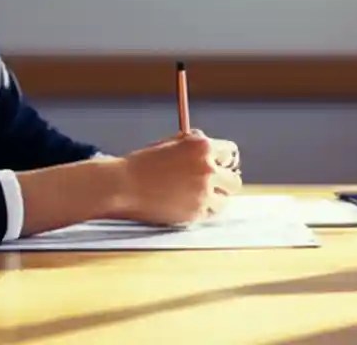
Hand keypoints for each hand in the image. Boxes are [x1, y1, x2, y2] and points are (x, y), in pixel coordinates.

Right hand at [115, 130, 241, 225]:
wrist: (122, 186)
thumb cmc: (141, 164)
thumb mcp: (170, 144)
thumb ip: (193, 145)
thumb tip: (210, 149)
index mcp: (202, 146)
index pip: (230, 152)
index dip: (223, 160)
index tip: (221, 166)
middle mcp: (208, 168)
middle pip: (234, 179)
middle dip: (224, 182)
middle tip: (213, 186)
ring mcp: (204, 191)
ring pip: (225, 199)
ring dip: (215, 198)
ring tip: (197, 197)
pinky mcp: (196, 211)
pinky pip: (210, 213)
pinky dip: (203, 211)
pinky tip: (188, 205)